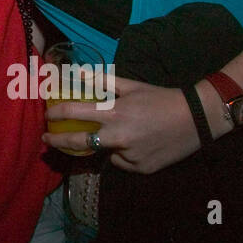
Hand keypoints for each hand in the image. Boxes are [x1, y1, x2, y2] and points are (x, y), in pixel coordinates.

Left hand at [42, 77, 199, 173]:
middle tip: (47, 139)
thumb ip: (103, 82)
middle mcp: (118, 137)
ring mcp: (129, 155)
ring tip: (124, 133)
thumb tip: (79, 74)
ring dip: (105, 145)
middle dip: (59, 142)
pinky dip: (123, 155)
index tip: (46, 117)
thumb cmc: (161, 98)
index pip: (75, 114)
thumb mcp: (132, 86)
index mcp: (114, 113)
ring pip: (105, 153)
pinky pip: (122, 162)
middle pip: (79, 143)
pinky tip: (138, 143)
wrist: (196, 119)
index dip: (56, 115)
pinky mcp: (140, 168)